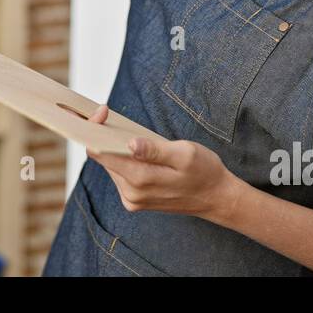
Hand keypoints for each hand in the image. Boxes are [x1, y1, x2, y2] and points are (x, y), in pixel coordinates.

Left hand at [84, 104, 242, 221]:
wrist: (216, 197)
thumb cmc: (204, 171)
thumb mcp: (186, 153)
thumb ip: (156, 150)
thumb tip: (130, 143)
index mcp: (141, 179)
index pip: (101, 153)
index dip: (96, 130)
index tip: (100, 112)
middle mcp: (131, 193)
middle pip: (104, 159)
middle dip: (103, 137)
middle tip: (105, 114)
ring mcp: (132, 199)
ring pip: (111, 166)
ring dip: (114, 149)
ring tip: (120, 131)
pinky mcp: (135, 200)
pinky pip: (120, 175)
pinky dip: (122, 160)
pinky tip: (132, 149)